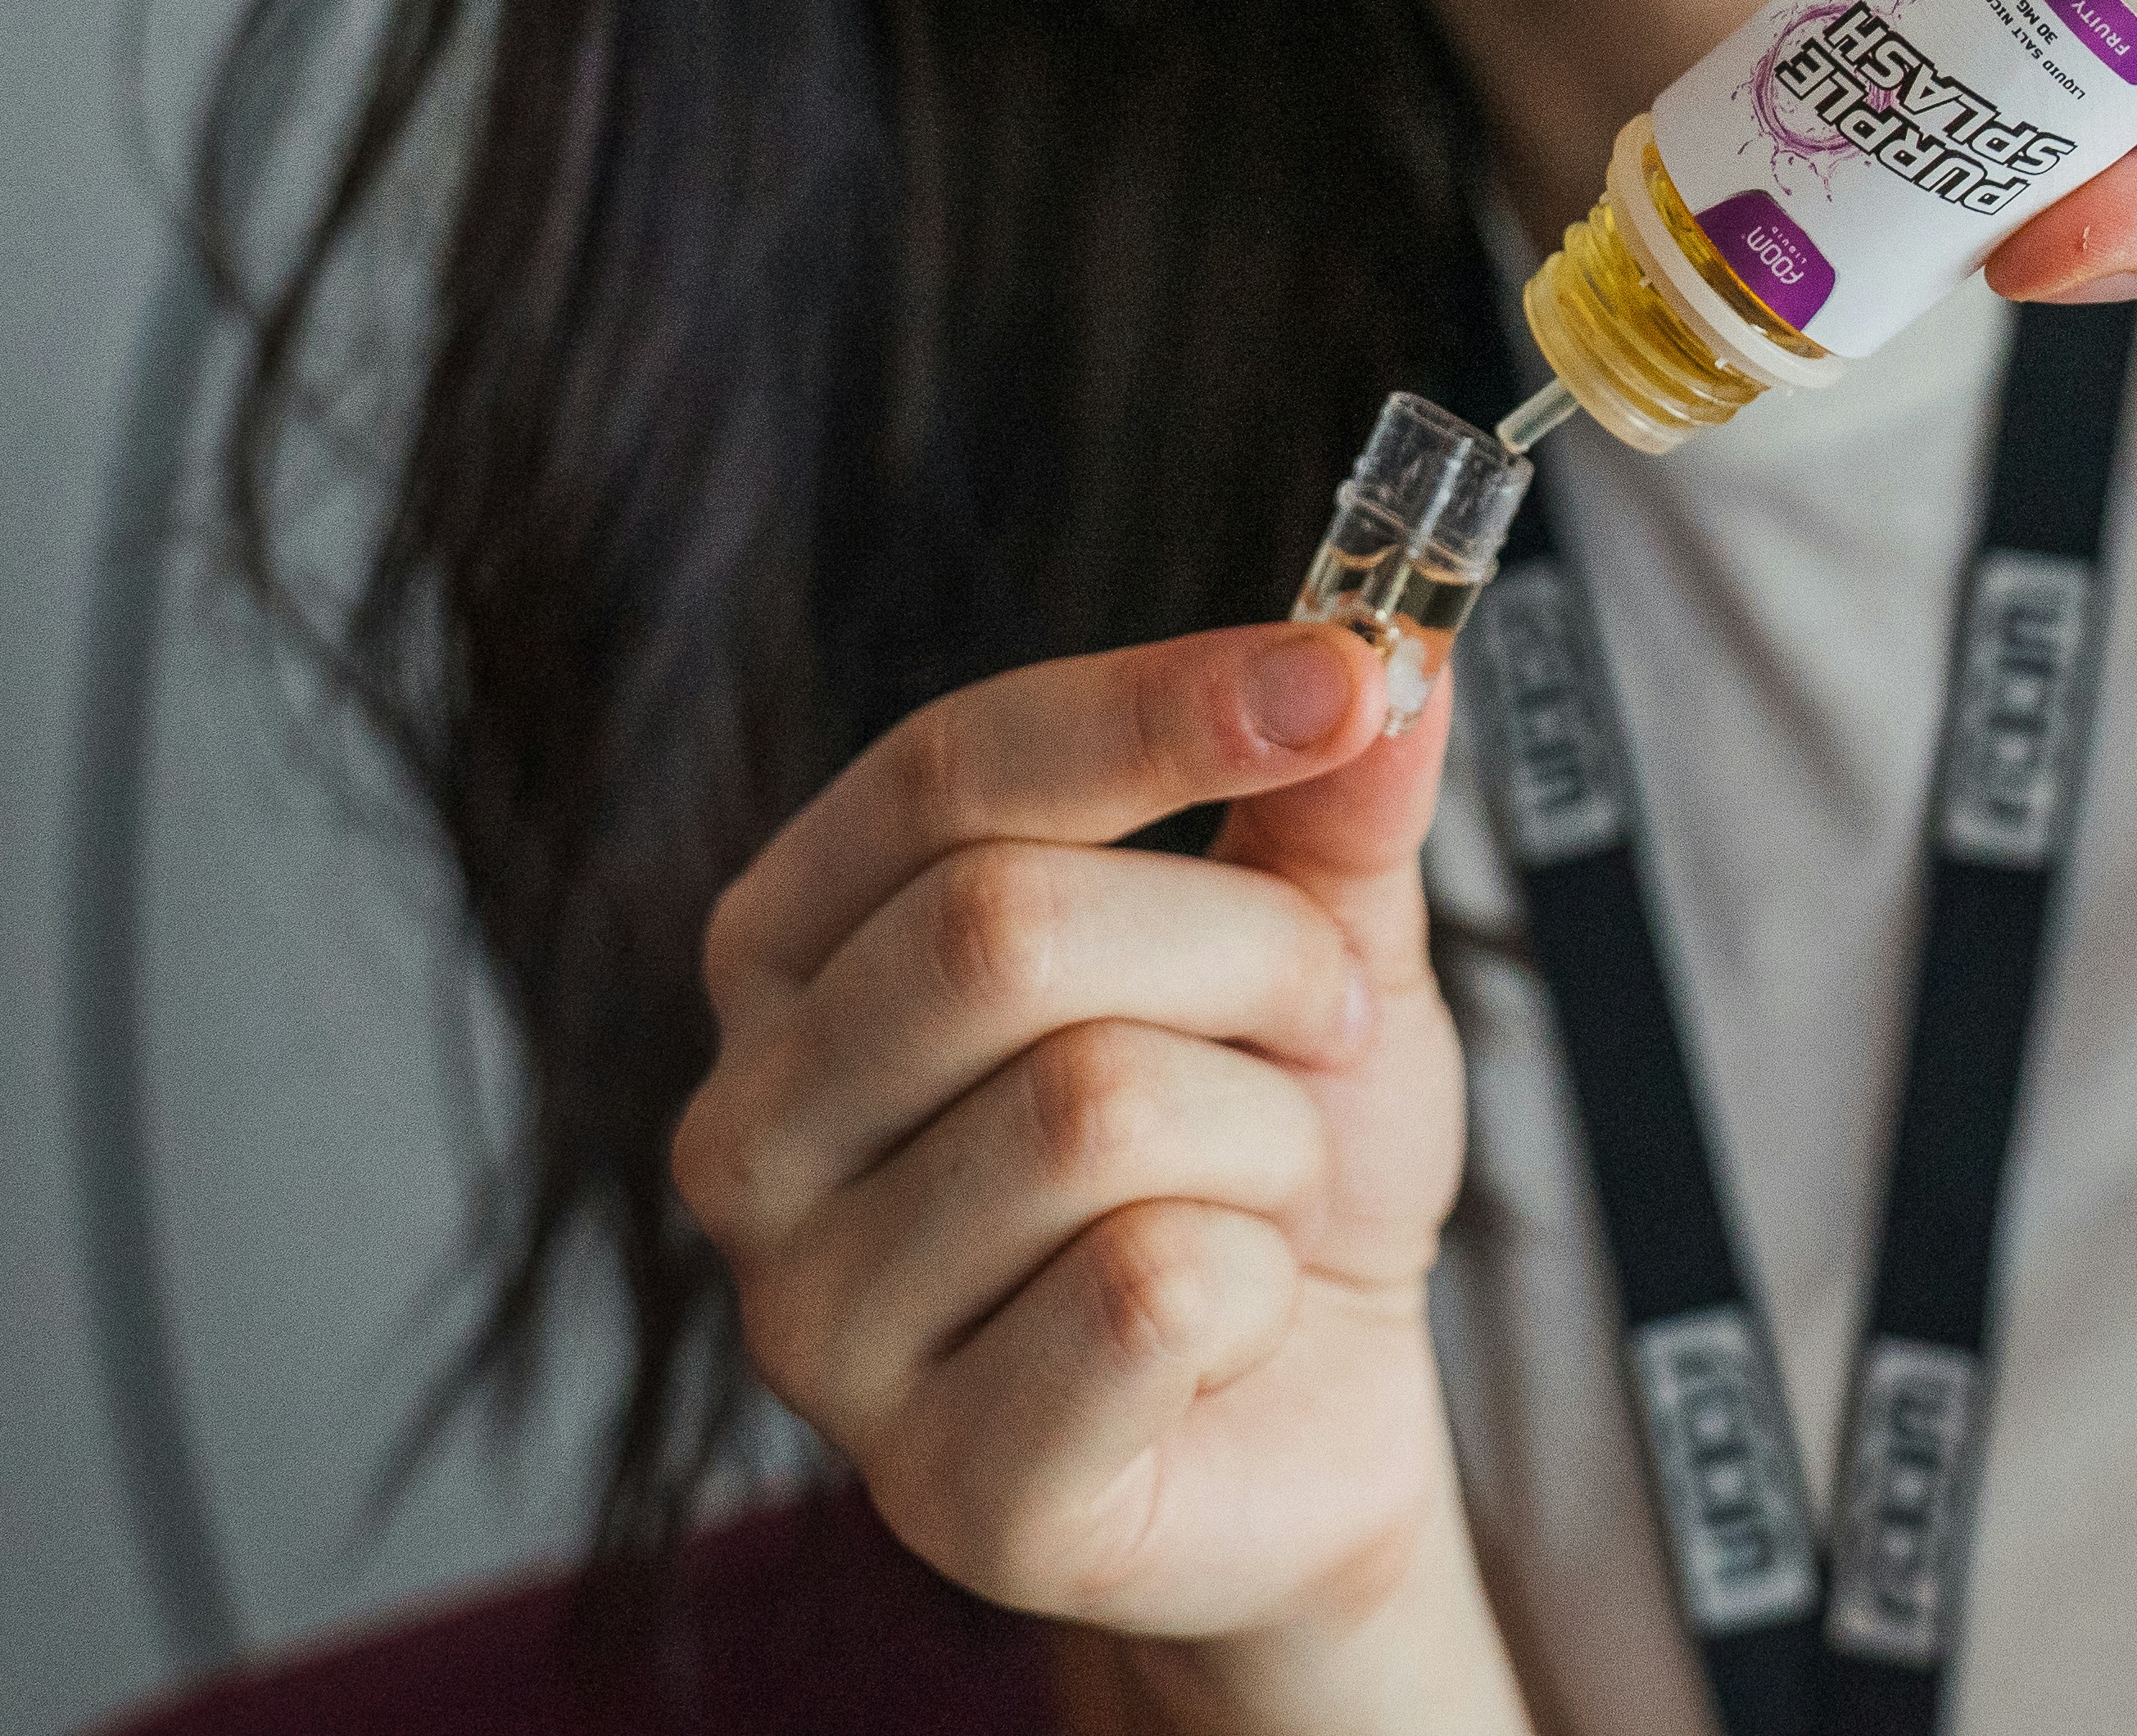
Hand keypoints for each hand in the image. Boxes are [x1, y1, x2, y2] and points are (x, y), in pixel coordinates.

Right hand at [673, 620, 1518, 1724]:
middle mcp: (751, 1132)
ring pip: (1091, 1111)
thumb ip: (1327, 802)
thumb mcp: (1312, 941)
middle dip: (1247, 953)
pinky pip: (1149, 1295)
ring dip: (1270, 1133)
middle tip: (1327, 1018)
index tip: (1344, 677)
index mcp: (793, 953)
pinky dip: (1261, 1281)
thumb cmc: (1264, 1155)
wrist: (1322, 1414)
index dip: (1152, 708)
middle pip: (1000, 933)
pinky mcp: (941, 1488)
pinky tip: (1235, 1323)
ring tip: (1268, 1187)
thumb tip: (1385, 648)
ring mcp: (818, 1328)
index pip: (941, 772)